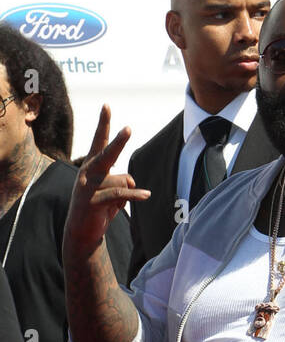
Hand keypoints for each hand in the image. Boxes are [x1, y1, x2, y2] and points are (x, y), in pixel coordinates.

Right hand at [64, 104, 149, 254]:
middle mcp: (87, 173)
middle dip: (118, 142)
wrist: (82, 235)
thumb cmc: (98, 210)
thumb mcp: (111, 194)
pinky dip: (134, 195)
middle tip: (129, 129)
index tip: (107, 106)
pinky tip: (146, 194)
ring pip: (120, 180)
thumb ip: (121, 183)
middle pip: (106, 154)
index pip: (98, 141)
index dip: (103, 124)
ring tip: (122, 202)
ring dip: (129, 191)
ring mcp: (88, 187)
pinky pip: (119, 194)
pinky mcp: (92, 202)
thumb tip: (131, 180)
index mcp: (91, 166)